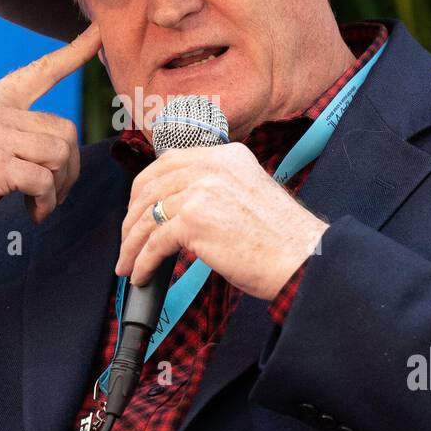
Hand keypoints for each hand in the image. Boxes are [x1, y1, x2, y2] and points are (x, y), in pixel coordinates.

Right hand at [0, 21, 101, 248]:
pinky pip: (46, 182)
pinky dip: (46, 204)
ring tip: (42, 204)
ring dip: (59, 188)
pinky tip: (33, 214)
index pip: (40, 71)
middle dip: (69, 168)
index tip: (99, 32)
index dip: (74, 52)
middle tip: (55, 192)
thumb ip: (13, 127)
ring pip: (61, 155)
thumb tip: (62, 141)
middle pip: (64, 130)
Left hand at [114, 142, 329, 300]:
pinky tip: (142, 275)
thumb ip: (214, 189)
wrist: (303, 258)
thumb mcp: (247, 193)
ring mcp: (202, 191)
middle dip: (132, 218)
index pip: (168, 162)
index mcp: (226, 155)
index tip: (136, 210)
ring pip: (147, 216)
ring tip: (127, 265)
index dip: (143, 188)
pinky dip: (143, 262)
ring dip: (132, 244)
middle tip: (127, 242)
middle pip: (150, 186)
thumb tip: (174, 208)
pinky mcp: (195, 220)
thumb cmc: (280, 238)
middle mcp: (212, 166)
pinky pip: (154, 243)